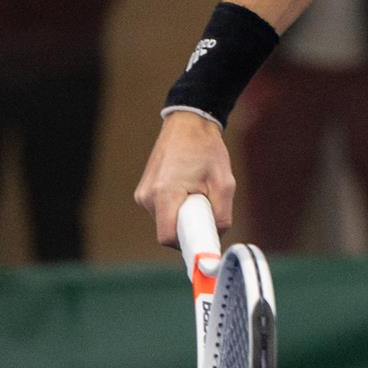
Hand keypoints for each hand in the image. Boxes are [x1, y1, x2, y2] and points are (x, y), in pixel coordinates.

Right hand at [133, 111, 235, 246]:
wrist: (188, 124)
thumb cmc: (206, 150)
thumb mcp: (224, 183)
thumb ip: (222, 215)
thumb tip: (217, 237)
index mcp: (165, 193)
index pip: (168, 237)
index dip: (187, 243)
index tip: (204, 240)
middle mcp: (147, 197)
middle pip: (168, 231)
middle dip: (189, 227)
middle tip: (207, 209)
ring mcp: (143, 194)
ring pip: (166, 221)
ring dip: (183, 216)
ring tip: (197, 191)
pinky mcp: (144, 192)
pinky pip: (162, 211)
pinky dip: (177, 207)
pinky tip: (187, 188)